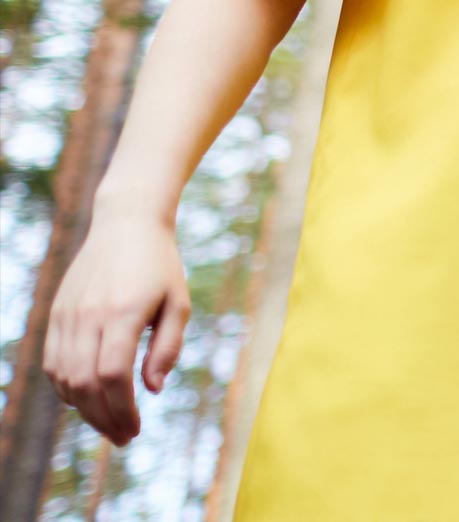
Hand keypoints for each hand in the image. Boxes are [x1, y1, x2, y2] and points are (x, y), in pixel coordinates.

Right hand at [44, 215, 188, 445]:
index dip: (121, 409)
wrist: (125, 225)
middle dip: (103, 417)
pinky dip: (66, 388)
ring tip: (109, 424)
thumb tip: (152, 389)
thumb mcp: (179, 304)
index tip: (135, 429)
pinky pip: (52, 361)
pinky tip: (86, 401)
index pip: (112, 375)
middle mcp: (87, 315)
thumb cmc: (161, 267)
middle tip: (124, 437)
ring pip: (63, 376)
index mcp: (121, 313)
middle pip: (84, 382)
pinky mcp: (56, 314)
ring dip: (83, 408)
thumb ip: (167, 347)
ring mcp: (66, 314)